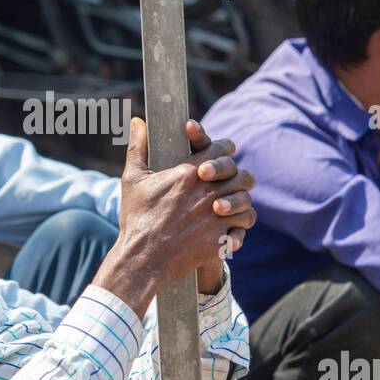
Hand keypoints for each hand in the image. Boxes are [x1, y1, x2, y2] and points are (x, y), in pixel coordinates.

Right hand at [92, 117, 255, 316]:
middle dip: (237, 176)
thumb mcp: (133, 179)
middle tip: (233, 180)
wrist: (142, 259)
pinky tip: (230, 225)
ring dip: (241, 201)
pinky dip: (239, 225)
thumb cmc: (137, 218)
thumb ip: (137, 146)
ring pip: (246, 201)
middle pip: (240, 174)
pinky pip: (243, 226)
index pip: (221, 149)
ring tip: (232, 205)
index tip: (225, 152)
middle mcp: (207, 192)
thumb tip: (136, 120)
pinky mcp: (220, 238)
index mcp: (188, 173)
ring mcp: (216, 217)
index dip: (225, 148)